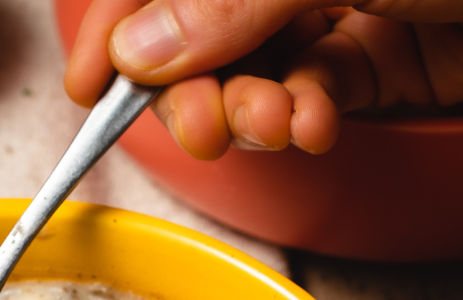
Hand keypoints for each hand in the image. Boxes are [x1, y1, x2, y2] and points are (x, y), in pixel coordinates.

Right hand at [65, 0, 462, 157]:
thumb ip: (232, 1)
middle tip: (207, 124)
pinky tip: (318, 120)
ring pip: (249, 76)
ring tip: (281, 120)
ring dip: (251, 113)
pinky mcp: (373, 65)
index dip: (120, 28)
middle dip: (193, 91)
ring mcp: (332, 10)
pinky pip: (309, 101)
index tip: (89, 86)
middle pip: (198, 37)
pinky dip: (302, 122)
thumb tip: (141, 49)